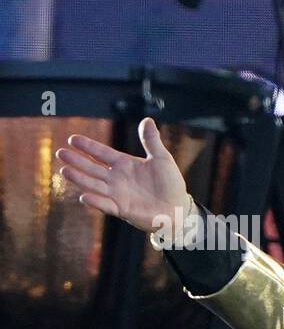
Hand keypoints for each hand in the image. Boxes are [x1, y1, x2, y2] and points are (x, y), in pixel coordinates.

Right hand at [55, 117, 188, 231]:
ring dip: (80, 179)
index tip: (72, 139)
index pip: (101, 153)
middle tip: (61, 153)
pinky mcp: (123, 209)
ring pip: (95, 185)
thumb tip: (147, 119)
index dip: (88, 147)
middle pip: (92, 168)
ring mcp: (118, 194)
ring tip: (64, 171)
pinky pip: (106, 205)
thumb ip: (151, 141)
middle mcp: (116, 178)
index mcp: (124, 164)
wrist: (179, 208)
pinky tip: (84, 196)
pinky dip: (96, 201)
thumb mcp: (162, 159)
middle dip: (77, 161)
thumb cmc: (170, 183)